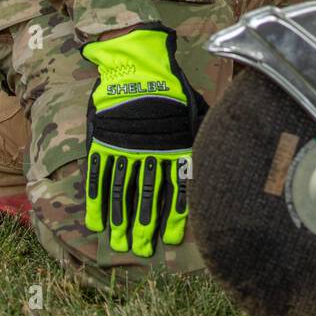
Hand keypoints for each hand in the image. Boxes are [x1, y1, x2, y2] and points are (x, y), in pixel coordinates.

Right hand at [81, 25, 198, 256]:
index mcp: (175, 147)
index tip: (170, 240)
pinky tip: (95, 221)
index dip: (173, 216)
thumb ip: (202, 137)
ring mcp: (124, 148)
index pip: (176, 189)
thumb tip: (220, 153)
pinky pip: (98, 176)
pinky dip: (95, 200)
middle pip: (147, 197)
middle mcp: (150, 152)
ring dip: (120, 219)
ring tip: (118, 242)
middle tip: (140, 250)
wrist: (138, 65)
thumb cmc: (172, 89)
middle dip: (143, 227)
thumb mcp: (196, 111)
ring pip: (122, 192)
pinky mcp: (103, 142)